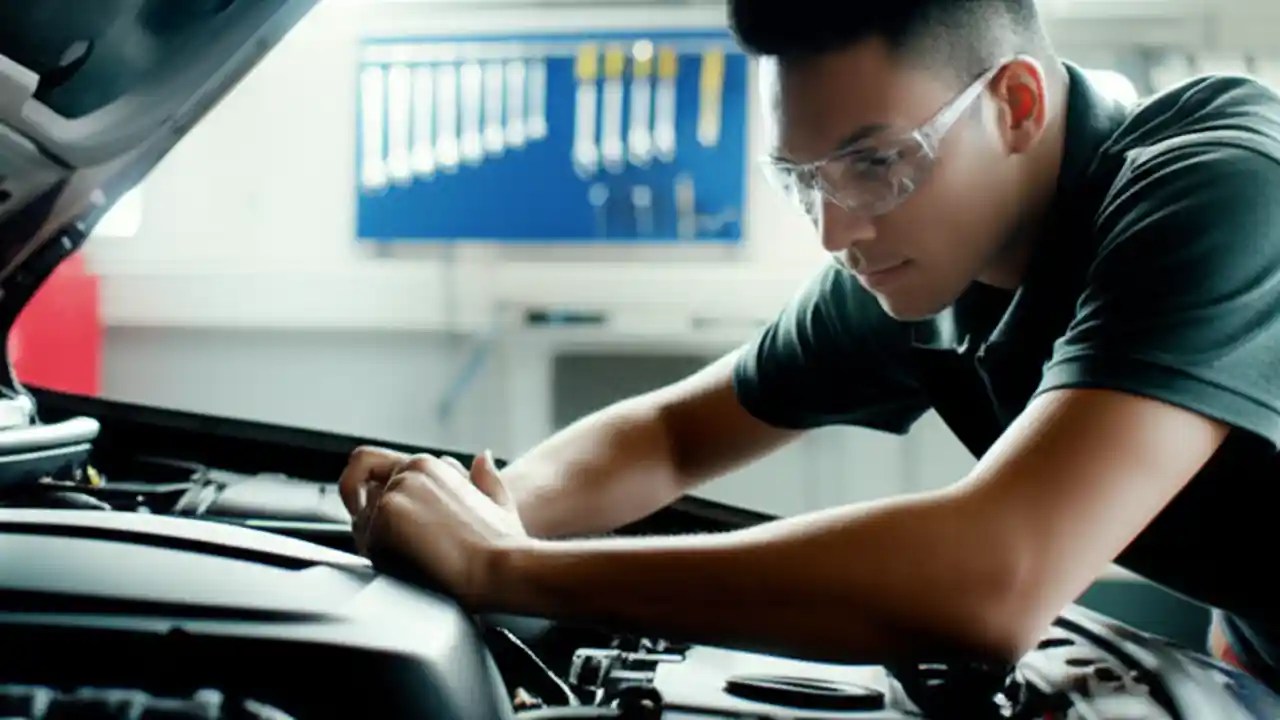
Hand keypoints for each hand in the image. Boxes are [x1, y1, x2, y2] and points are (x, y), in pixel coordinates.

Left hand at [349, 448, 528, 605]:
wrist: (503, 568)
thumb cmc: (504, 547)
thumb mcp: (501, 504)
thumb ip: (488, 479)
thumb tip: (482, 457)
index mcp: (430, 465)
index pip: (376, 474)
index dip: (376, 498)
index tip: (385, 522)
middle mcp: (409, 470)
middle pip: (363, 497)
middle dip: (371, 524)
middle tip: (394, 550)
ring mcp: (396, 491)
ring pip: (361, 522)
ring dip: (375, 545)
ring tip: (409, 564)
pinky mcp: (386, 515)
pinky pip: (364, 543)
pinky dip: (379, 560)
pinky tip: (409, 569)